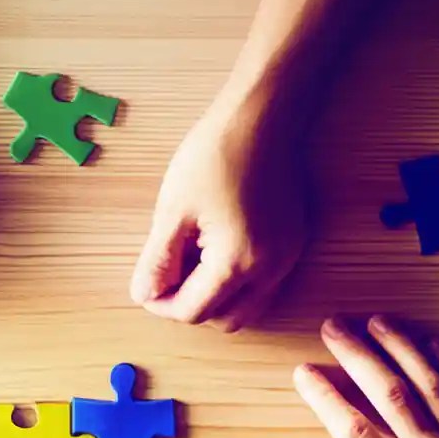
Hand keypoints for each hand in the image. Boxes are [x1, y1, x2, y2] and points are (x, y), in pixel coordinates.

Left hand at [130, 94, 305, 331]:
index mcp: (238, 262)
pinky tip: (213, 249)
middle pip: (224, 320)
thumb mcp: (172, 211)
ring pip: (248, 307)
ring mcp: (288, 258)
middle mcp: (271, 269)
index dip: (161, 304)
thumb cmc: (214, 155)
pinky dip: (236, 283)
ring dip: (216, 299)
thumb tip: (144, 295)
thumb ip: (158, 261)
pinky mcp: (294, 244)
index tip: (145, 282)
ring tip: (190, 261)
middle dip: (191, 306)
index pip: (193, 312)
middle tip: (167, 274)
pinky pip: (263, 285)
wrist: (263, 117)